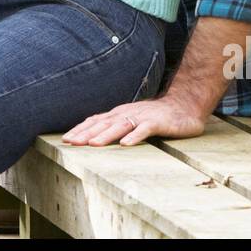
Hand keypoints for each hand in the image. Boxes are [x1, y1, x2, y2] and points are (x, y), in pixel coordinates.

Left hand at [60, 93, 207, 146]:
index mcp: (119, 113)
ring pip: (120, 126)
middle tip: (71, 143)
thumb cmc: (156, 115)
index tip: (66, 139)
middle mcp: (127, 113)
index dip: (80, 129)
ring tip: (93, 144)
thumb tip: (94, 135)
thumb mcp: (132, 119)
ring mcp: (141, 117)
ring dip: (105, 135)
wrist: (184, 105)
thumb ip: (116, 125)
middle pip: (103, 123)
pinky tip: (125, 144)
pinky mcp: (156, 122)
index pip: (96, 121)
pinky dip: (134, 136)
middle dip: (86, 133)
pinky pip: (144, 130)